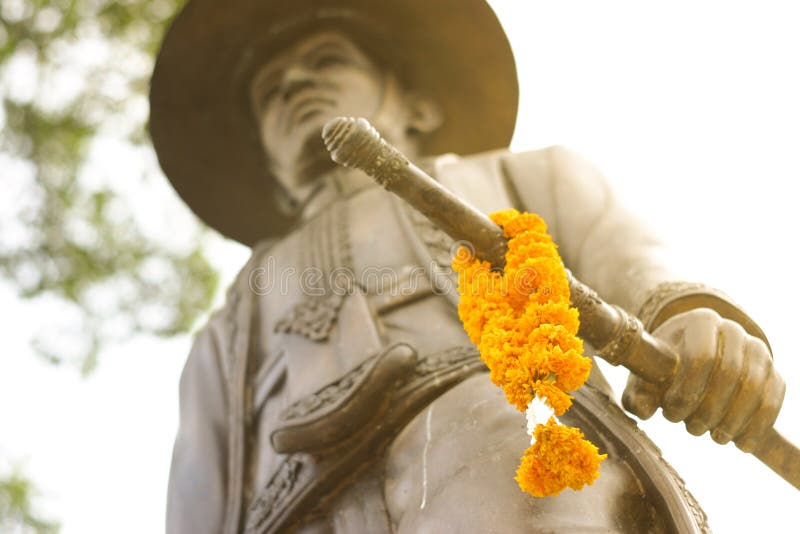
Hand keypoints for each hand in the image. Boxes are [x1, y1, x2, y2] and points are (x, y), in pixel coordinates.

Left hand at [622, 308, 784, 452]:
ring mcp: (757, 351)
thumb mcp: (646, 378)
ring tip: (713, 437)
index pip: (702, 356)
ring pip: (755, 389)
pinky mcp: (773, 374)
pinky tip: (740, 444)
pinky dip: (758, 426)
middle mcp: (733, 330)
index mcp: (700, 321)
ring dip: (733, 421)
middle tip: (691, 430)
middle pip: (730, 374)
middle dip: (710, 409)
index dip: (687, 391)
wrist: (691, 361)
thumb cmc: (664, 370)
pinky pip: (773, 401)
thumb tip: (642, 411)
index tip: (670, 413)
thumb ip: (638, 394)